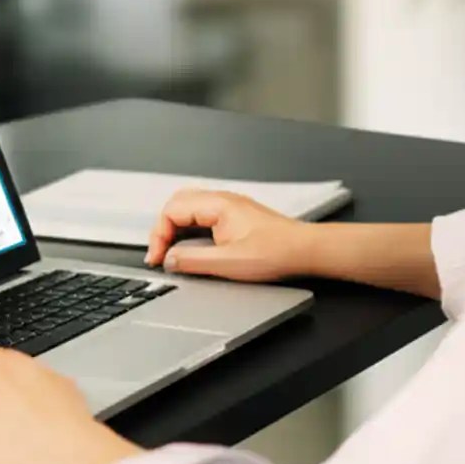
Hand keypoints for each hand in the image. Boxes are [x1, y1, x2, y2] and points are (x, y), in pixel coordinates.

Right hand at [145, 189, 315, 280]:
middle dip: (163, 228)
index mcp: (218, 205)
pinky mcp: (236, 216)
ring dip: (176, 228)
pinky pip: (203, 215)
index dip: (159, 235)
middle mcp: (223, 200)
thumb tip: (170, 259)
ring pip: (190, 208)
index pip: (172, 210)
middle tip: (161, 253)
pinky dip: (190, 229)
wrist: (306, 251)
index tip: (158, 258)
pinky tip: (193, 246)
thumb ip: (193, 260)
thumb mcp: (228, 263)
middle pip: (178, 204)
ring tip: (172, 251)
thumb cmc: (276, 252)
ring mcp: (230, 206)